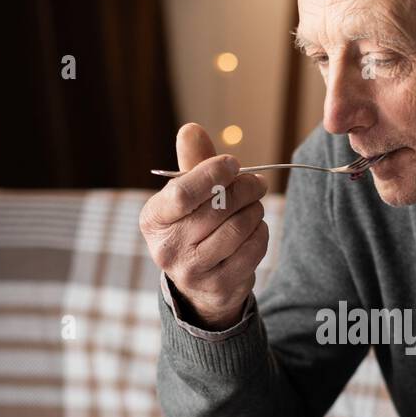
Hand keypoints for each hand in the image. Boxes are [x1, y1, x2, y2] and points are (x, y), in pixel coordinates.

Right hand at [140, 123, 268, 328]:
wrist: (198, 283)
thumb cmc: (192, 226)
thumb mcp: (186, 195)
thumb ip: (192, 164)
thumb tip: (191, 129)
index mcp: (154, 219)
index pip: (183, 193)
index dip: (212, 173)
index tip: (233, 164)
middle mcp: (167, 248)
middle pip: (218, 208)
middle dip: (245, 189)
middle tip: (257, 182)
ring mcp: (192, 272)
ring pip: (239, 228)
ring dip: (255, 210)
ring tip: (254, 206)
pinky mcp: (219, 287)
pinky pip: (253, 250)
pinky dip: (261, 233)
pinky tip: (255, 229)